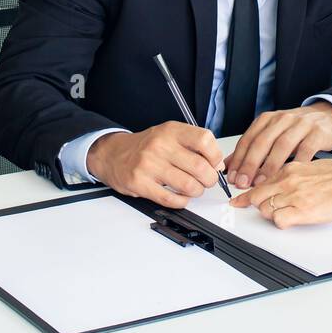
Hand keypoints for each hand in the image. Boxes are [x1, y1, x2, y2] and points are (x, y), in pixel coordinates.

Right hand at [87, 122, 223, 207]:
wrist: (113, 154)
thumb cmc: (146, 146)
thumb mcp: (169, 136)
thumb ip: (194, 146)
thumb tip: (218, 165)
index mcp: (171, 131)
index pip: (205, 140)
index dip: (216, 156)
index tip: (215, 163)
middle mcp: (160, 145)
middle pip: (200, 167)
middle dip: (209, 179)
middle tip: (206, 181)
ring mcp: (148, 164)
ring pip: (189, 186)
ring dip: (196, 192)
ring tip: (193, 189)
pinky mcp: (140, 183)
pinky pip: (171, 199)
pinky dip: (182, 202)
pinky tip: (180, 197)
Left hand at [224, 102, 331, 189]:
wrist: (326, 117)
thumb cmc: (295, 129)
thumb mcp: (272, 134)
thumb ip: (251, 149)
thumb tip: (228, 166)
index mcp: (267, 119)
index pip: (248, 139)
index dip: (238, 159)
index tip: (232, 177)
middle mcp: (282, 119)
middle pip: (262, 142)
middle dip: (250, 164)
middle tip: (243, 182)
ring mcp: (301, 125)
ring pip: (282, 145)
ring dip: (269, 166)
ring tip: (261, 183)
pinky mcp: (317, 133)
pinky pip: (306, 149)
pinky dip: (297, 163)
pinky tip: (290, 177)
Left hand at [229, 154, 331, 227]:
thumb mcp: (310, 168)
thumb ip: (293, 175)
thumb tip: (280, 186)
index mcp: (289, 168)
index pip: (258, 181)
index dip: (246, 195)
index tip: (237, 201)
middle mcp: (288, 180)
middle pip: (256, 196)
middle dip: (257, 206)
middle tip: (265, 212)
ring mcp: (294, 195)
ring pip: (264, 209)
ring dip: (271, 215)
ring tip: (288, 215)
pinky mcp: (303, 210)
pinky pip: (279, 221)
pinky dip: (282, 223)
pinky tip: (294, 220)